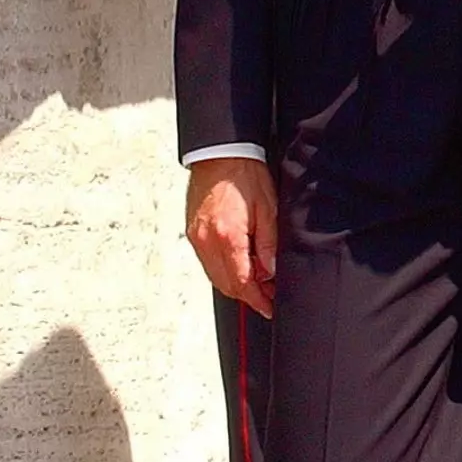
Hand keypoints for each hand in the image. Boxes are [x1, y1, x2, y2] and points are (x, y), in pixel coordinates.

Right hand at [186, 157, 277, 318]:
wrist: (221, 154)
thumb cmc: (246, 176)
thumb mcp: (268, 210)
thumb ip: (269, 245)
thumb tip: (269, 272)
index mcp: (228, 237)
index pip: (242, 283)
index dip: (257, 300)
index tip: (268, 308)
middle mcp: (207, 241)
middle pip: (226, 285)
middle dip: (248, 294)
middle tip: (269, 293)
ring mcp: (196, 237)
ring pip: (215, 276)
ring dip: (235, 283)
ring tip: (258, 276)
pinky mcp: (192, 232)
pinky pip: (207, 262)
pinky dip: (223, 269)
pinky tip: (240, 262)